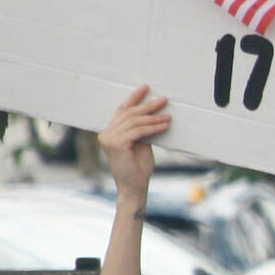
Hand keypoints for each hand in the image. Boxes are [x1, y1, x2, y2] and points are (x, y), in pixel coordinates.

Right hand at [100, 85, 170, 205]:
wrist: (135, 187)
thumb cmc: (138, 168)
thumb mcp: (140, 144)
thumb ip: (141, 131)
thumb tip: (152, 115)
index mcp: (110, 132)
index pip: (122, 111)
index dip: (134, 98)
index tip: (146, 88)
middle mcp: (106, 134)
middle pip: (129, 114)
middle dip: (147, 106)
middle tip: (163, 100)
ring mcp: (109, 139)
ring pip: (135, 122)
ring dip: (154, 117)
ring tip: (168, 115)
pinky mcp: (117, 144)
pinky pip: (139, 131)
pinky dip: (153, 127)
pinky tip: (165, 125)